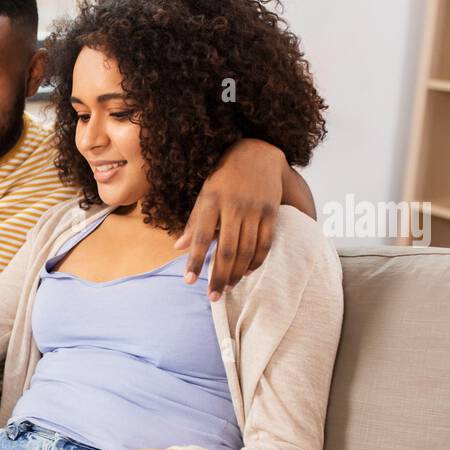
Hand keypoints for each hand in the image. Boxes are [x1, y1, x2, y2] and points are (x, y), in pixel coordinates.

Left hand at [175, 138, 287, 300]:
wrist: (257, 153)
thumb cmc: (224, 178)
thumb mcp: (205, 195)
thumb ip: (194, 222)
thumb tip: (178, 248)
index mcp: (212, 200)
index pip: (201, 237)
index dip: (195, 260)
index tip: (188, 281)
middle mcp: (234, 206)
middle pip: (227, 250)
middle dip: (219, 276)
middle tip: (213, 297)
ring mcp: (255, 209)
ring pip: (247, 250)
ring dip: (237, 273)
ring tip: (227, 287)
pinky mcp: (271, 211)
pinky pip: (266, 242)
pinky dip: (257, 261)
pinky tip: (247, 272)